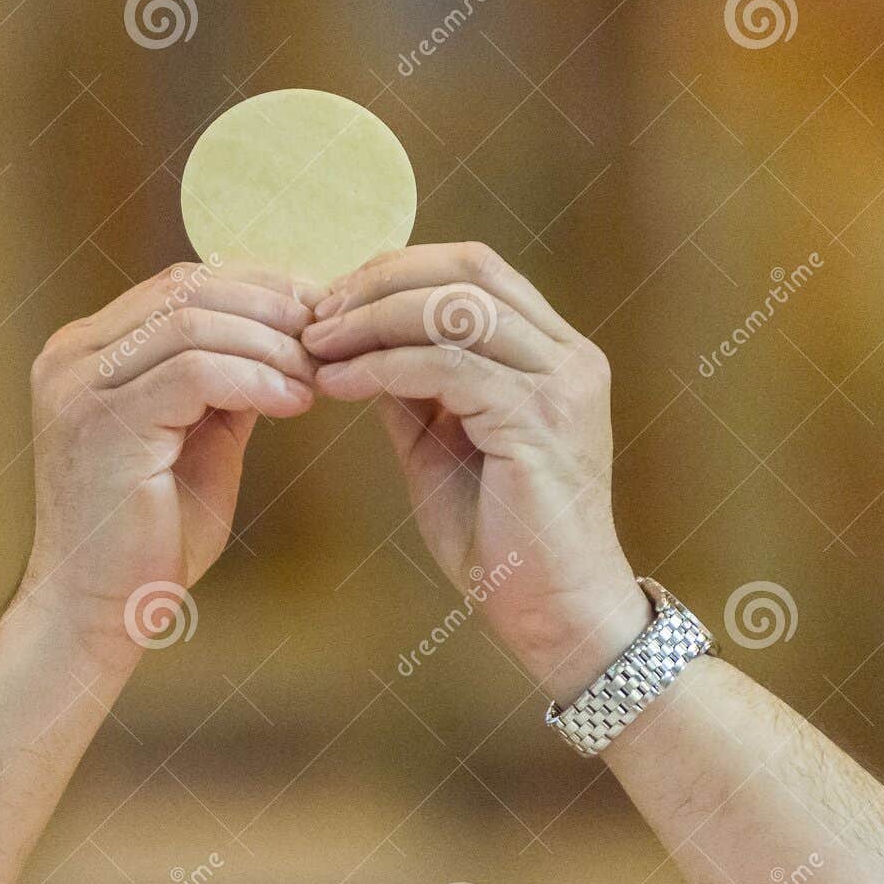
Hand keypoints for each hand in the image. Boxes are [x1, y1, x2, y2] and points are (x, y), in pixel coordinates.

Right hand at [22, 262, 319, 664]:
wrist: (96, 614)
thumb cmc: (148, 539)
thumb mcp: (199, 440)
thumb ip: (227, 385)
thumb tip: (286, 341)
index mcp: (89, 352)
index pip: (180, 284)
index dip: (257, 286)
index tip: (320, 312)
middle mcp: (72, 357)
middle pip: (186, 287)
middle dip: (270, 304)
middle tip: (331, 336)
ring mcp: (79, 386)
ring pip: (191, 321)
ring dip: (269, 344)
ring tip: (317, 376)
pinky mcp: (101, 423)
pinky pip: (192, 372)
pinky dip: (254, 379)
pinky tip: (294, 403)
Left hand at [304, 242, 650, 703]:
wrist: (558, 614)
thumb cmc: (504, 540)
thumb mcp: (444, 447)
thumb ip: (413, 391)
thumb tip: (355, 345)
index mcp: (553, 352)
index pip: (475, 269)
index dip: (397, 271)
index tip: (333, 303)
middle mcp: (568, 356)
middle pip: (467, 269)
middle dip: (379, 282)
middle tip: (315, 316)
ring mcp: (560, 385)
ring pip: (455, 308)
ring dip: (371, 319)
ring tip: (316, 346)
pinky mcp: (538, 421)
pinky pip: (446, 367)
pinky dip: (381, 366)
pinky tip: (338, 384)